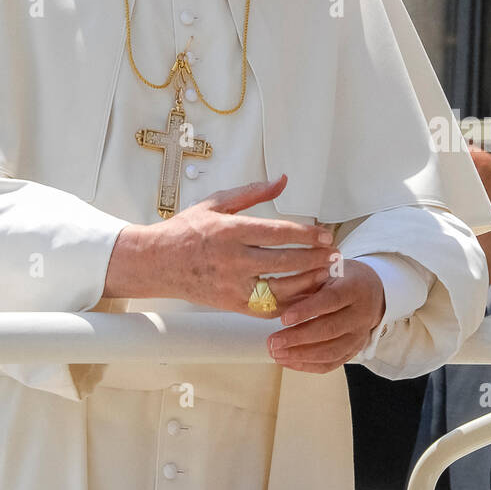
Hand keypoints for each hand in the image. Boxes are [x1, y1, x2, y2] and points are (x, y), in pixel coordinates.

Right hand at [103, 174, 334, 313]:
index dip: (305, 235)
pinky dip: (289, 304)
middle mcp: (232, 260)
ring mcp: (232, 285)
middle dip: (315, 259)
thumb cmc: (186, 230)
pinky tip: (303, 295)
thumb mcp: (216, 202)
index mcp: (230, 231)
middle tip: (334, 256)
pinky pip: (267, 308)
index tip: (324, 236)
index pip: (276, 232)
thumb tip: (281, 181)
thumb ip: (252, 192)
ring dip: (307, 283)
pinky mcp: (231, 304)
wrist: (157, 263)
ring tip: (325, 276)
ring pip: (280, 289)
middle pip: (284, 261)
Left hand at [266, 259, 385, 372]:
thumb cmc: (343, 278)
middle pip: (329, 329)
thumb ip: (308, 281)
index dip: (307, 310)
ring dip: (300, 356)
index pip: (330, 300)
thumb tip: (278, 293)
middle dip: (298, 338)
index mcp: (354, 288)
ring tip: (276, 353)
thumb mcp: (328, 269)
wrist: (372, 292)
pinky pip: (331, 364)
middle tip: (273, 341)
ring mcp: (358, 336)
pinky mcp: (353, 350)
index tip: (284, 318)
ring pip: (330, 351)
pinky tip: (288, 361)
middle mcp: (360, 314)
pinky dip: (308, 366)